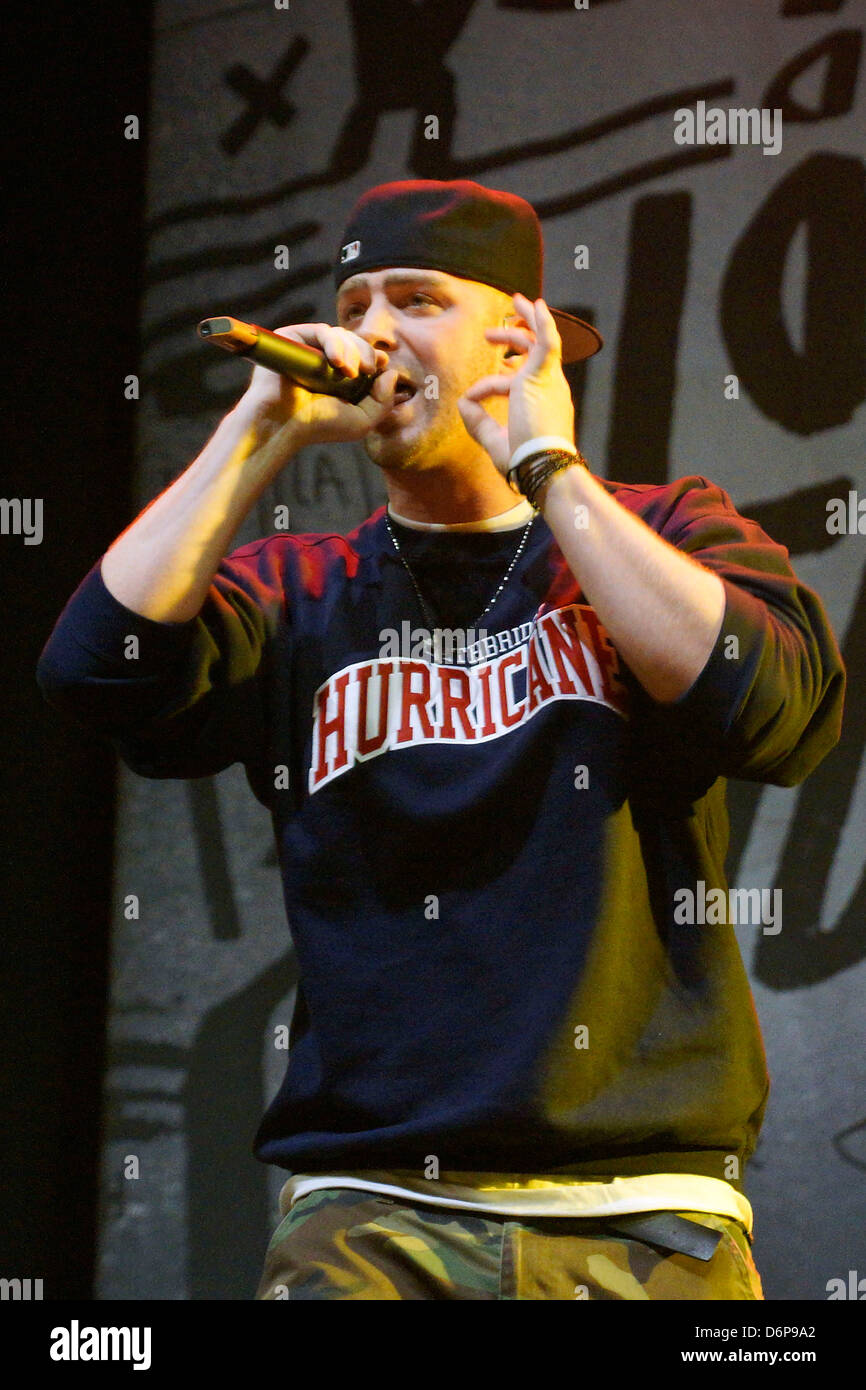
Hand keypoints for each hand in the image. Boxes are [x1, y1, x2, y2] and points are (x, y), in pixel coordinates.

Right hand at [235, 322, 399, 454]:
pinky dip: (335, 343)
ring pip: (341, 334)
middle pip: (355, 342)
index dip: (374, 355)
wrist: (282, 425)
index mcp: (339, 376)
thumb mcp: (361, 421)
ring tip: (350, 372)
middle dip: (366, 353)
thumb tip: (391, 372)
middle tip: (368, 369)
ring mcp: (308, 348)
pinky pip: (322, 332)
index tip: (381, 363)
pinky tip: (337, 363)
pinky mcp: (293, 338)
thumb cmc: (318, 427)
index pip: (363, 354)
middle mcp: (324, 359)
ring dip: (352, 350)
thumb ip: (383, 401)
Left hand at [457, 294, 575, 473]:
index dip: (488, 385)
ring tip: (515, 302)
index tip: (471, 397)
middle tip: (506, 320)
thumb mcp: (494, 440)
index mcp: (541, 403)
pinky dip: (543, 323)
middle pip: (535, 352)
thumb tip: (463, 402)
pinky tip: (537, 305)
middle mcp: (549, 389)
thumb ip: (478, 422)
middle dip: (520, 333)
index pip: (515, 381)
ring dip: (526, 321)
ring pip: (539, 341)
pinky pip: (547, 341)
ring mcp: (548, 381)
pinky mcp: (543, 376)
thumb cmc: (523, 461)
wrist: (541, 466)